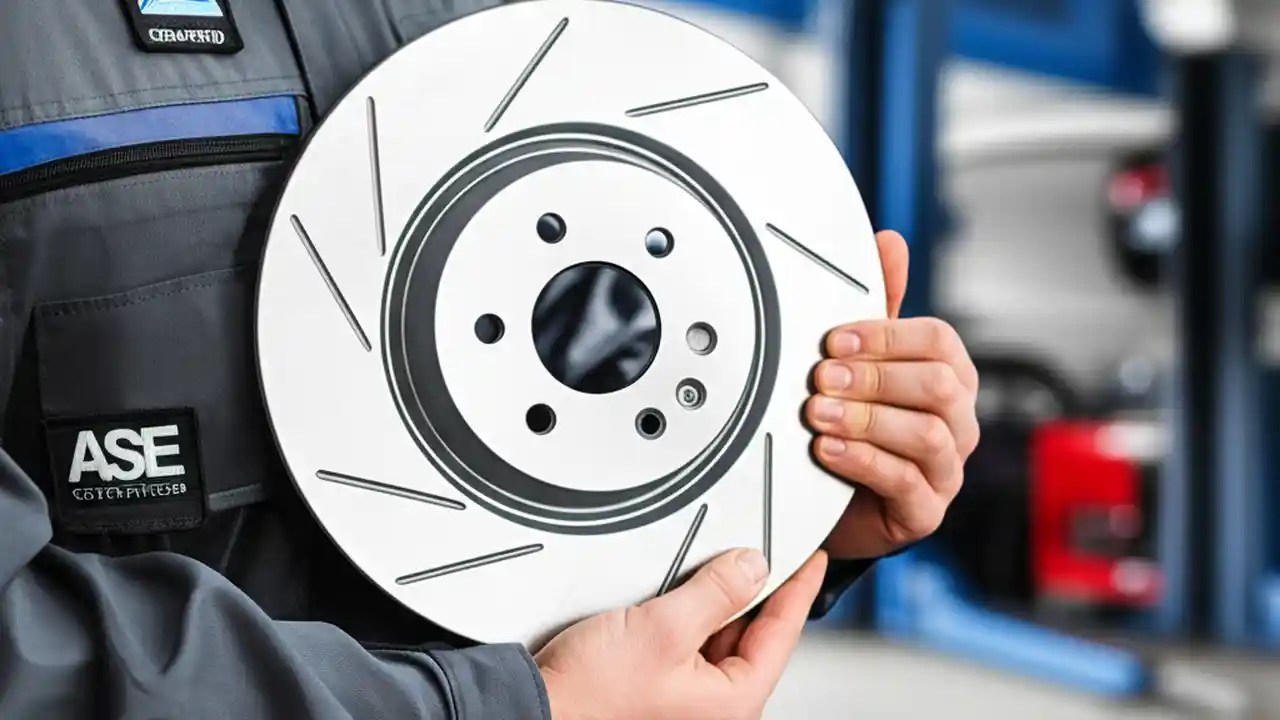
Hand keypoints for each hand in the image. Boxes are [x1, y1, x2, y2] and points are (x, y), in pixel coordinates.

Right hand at [536, 549, 827, 719]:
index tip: (811, 558)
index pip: (782, 632)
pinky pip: (692, 643)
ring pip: (721, 637)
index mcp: (732, 701)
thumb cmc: (590, 695)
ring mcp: (689, 699)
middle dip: (755, 590)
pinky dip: (693, 614)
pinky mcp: (661, 688)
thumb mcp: (664, 628)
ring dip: (719, 600)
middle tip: (761, 548)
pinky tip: (681, 593)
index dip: (798, 587)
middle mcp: (715, 706)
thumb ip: (716, 593)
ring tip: (715, 566)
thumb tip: (752, 567)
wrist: (536, 708)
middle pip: (753, 634)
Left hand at [805, 231, 978, 558]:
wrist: (831, 500)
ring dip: (865, 420)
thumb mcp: (862, 362)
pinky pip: (907, 484)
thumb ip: (879, 307)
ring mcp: (946, 470)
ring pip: (926, 436)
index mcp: (950, 376)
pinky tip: (826, 451)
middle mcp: (957, 421)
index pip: (939, 342)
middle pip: (939, 387)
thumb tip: (891, 240)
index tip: (833, 338)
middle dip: (874, 378)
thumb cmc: (853, 424)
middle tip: (820, 377)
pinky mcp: (925, 512)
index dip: (886, 337)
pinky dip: (863, 462)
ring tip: (816, 415)